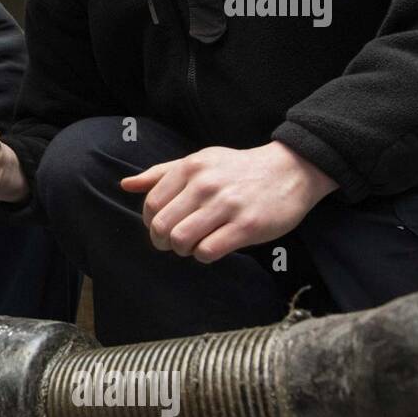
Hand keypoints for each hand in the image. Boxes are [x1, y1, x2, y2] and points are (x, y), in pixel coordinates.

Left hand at [120, 141, 337, 262]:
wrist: (291, 170)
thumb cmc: (238, 169)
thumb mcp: (200, 161)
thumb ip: (162, 173)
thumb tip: (126, 184)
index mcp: (191, 167)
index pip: (151, 205)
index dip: (150, 223)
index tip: (163, 228)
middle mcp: (205, 184)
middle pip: (161, 225)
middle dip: (163, 241)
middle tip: (174, 243)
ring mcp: (227, 205)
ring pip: (181, 239)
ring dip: (182, 250)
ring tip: (193, 246)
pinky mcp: (247, 225)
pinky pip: (208, 251)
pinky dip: (203, 256)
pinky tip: (212, 248)